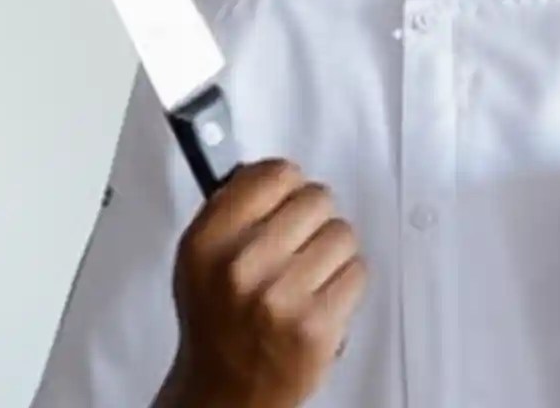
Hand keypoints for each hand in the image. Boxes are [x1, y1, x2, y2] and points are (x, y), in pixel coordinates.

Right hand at [160, 161, 368, 407]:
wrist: (225, 391)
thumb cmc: (219, 323)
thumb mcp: (201, 258)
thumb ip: (232, 209)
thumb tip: (277, 174)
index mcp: (208, 240)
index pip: (275, 174)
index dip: (289, 186)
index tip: (288, 200)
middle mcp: (241, 265)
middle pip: (318, 199)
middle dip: (315, 220)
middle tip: (301, 246)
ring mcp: (281, 297)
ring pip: (344, 234)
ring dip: (334, 253)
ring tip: (311, 277)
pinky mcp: (316, 325)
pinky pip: (358, 272)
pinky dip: (347, 284)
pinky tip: (323, 300)